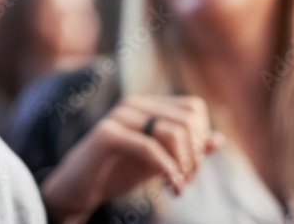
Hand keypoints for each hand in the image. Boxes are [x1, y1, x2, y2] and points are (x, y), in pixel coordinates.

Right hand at [39, 95, 221, 223]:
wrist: (75, 189)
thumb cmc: (116, 172)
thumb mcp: (158, 162)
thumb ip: (185, 150)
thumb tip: (217, 140)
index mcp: (147, 106)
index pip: (193, 109)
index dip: (200, 139)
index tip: (191, 169)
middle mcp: (134, 105)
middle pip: (187, 120)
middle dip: (194, 156)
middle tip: (185, 182)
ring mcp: (119, 117)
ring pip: (173, 131)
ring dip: (183, 166)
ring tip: (177, 187)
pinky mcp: (106, 135)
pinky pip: (149, 147)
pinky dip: (168, 169)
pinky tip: (171, 187)